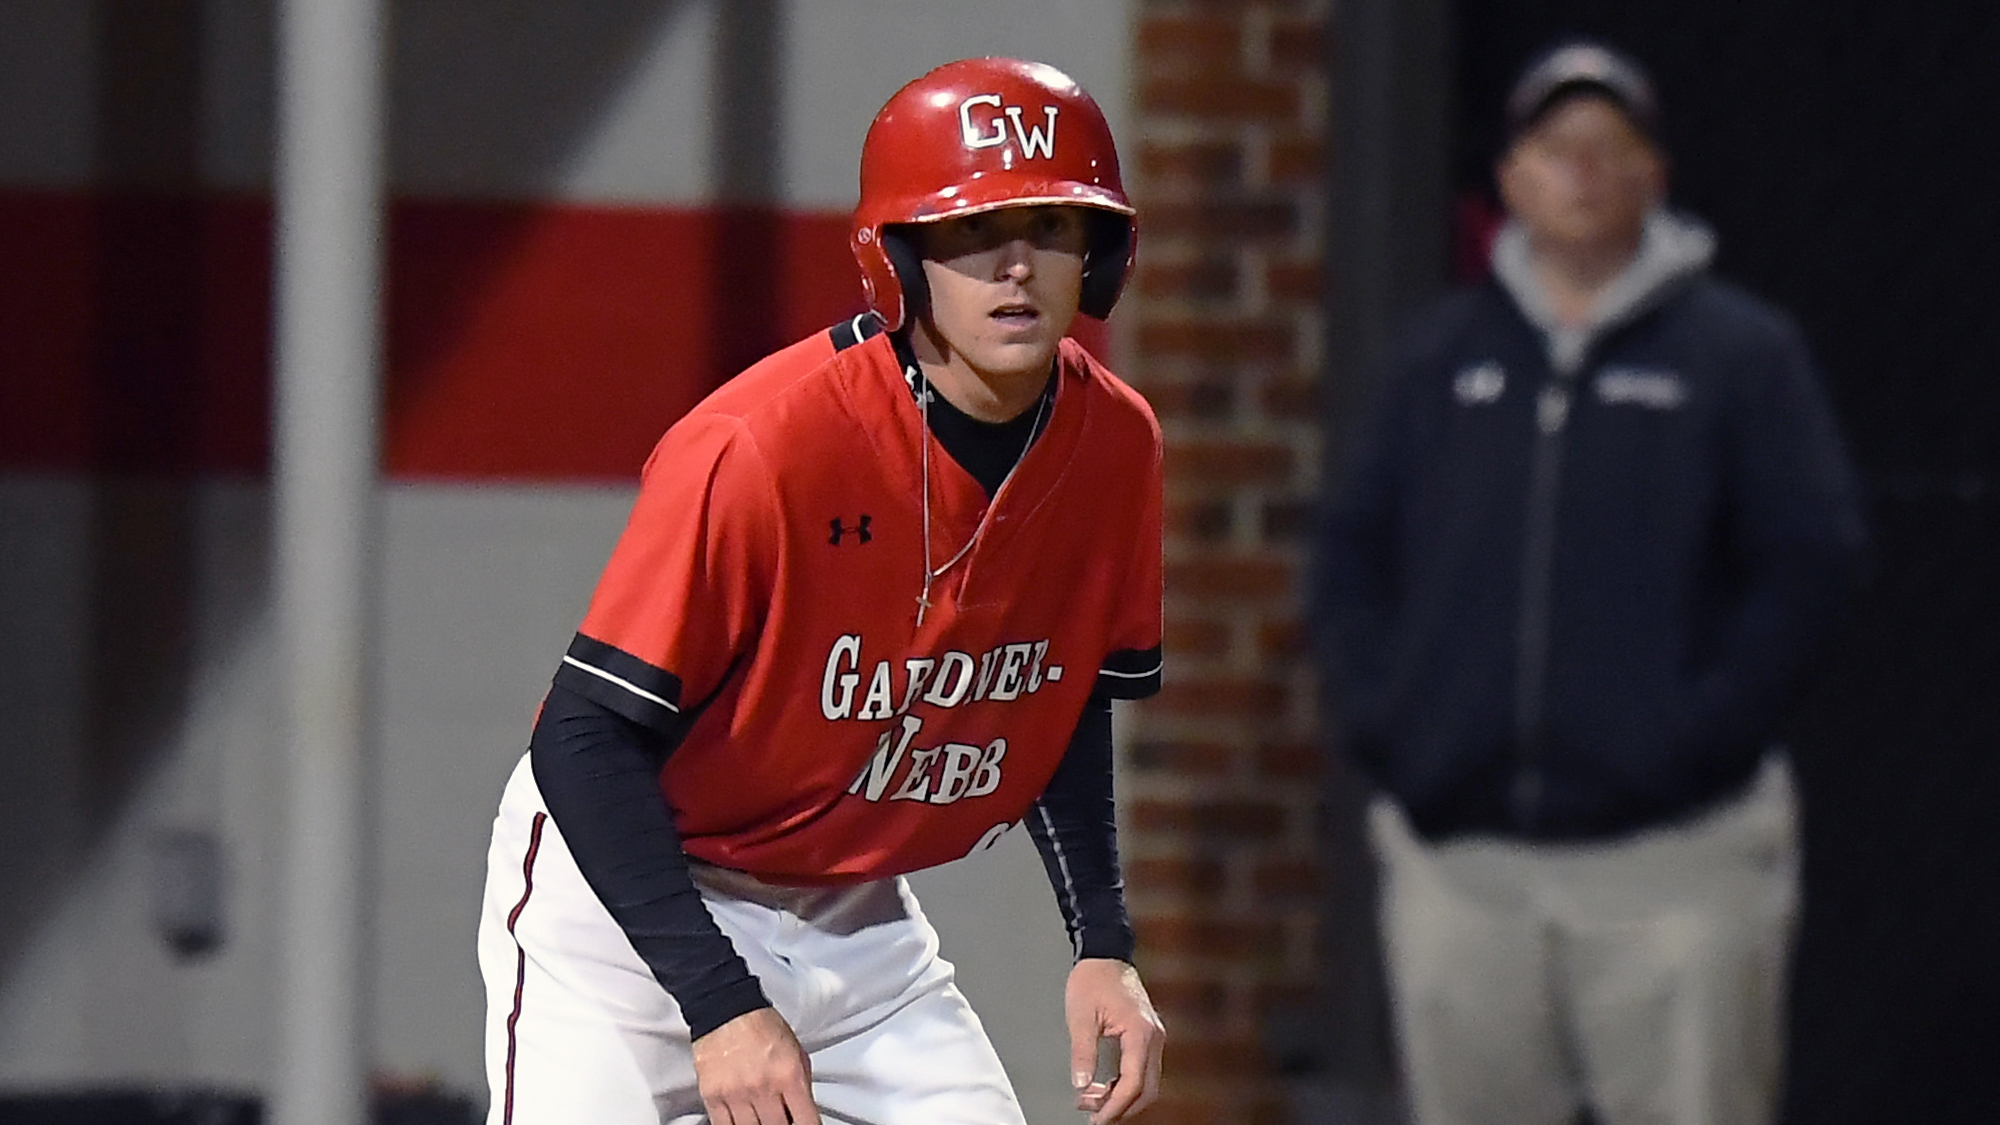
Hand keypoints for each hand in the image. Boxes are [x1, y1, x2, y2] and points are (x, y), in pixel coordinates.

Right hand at [690, 1007, 819, 1123]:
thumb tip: (804, 1109)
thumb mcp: (795, 1049)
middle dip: (782, 1123)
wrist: (726, 1008)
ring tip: (762, 1114)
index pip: (806, 1120)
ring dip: (759, 1124)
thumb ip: (802, 1081)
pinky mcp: (713, 1095)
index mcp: (788, 1074)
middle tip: (780, 1115)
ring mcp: (737, 1093)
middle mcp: (763, 1086)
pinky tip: (742, 1119)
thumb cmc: (760, 1024)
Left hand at [1065, 958, 1165, 1121]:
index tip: (1097, 1117)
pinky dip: (1126, 1083)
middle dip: (1121, 1106)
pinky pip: (1143, 1068)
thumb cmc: (1093, 979)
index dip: (1115, 1105)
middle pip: (1147, 1088)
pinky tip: (1104, 1085)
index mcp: (1140, 1032)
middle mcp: (1153, 1036)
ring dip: (1123, 1096)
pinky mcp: (1148, 1035)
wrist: (1105, 954)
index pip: (1133, 1082)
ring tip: (1092, 1099)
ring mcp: (1154, 1036)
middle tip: (1093, 1113)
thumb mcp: (1081, 1018)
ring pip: (1147, 1081)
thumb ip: (1082, 1053)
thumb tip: (1081, 1084)